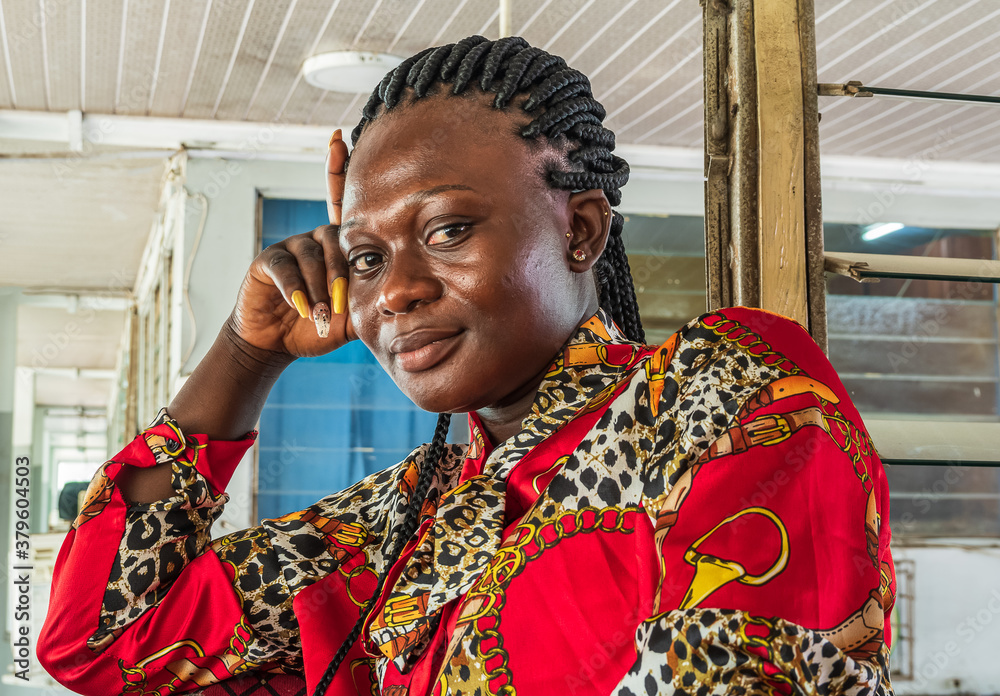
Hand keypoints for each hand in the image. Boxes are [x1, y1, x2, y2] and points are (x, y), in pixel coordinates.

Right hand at [227, 130, 354, 358]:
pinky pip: (286, 268)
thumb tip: (402, 298)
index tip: (338, 138)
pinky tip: (301, 307)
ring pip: (311, 255)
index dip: (338, 172)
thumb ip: (371, 302)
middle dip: (341, 274)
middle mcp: (315, 238)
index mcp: (338, 246)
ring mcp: (290, 246)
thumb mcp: (353, 316)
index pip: (343, 207)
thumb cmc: (319, 326)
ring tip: (319, 314)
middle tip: (340, 306)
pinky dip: (296, 289)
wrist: (277, 343)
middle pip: (335, 239)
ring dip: (319, 288)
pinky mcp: (267, 260)